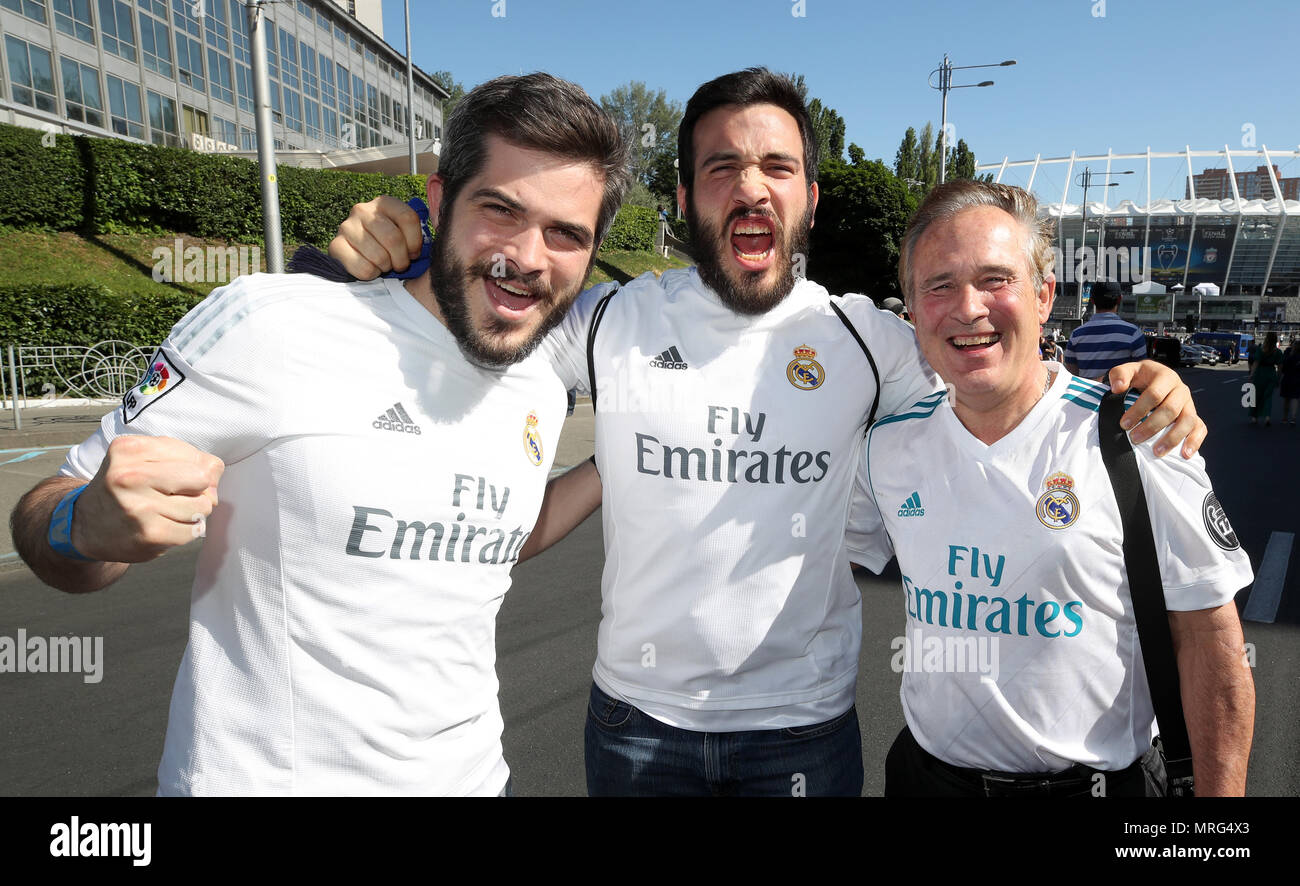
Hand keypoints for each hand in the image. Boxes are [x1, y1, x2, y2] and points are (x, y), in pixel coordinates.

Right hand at [71, 436, 223, 562]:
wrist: (86, 525)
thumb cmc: (124, 487)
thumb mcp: (145, 460)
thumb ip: (187, 458)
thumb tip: (215, 474)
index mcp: (130, 449)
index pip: (196, 456)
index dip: (195, 470)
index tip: (174, 478)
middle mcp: (130, 476)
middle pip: (202, 478)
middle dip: (199, 490)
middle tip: (177, 496)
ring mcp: (139, 507)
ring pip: (202, 506)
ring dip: (193, 512)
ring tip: (167, 512)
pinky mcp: (149, 534)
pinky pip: (193, 530)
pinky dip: (187, 531)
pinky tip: (165, 527)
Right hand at [327, 195, 423, 279]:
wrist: (357, 255)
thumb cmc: (388, 245)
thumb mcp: (405, 232)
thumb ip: (420, 229)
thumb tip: (443, 231)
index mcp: (384, 202)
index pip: (408, 217)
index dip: (415, 241)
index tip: (414, 253)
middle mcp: (363, 210)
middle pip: (393, 238)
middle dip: (401, 259)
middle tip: (399, 264)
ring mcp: (347, 226)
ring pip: (379, 256)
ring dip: (386, 267)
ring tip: (384, 264)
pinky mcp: (336, 245)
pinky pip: (363, 268)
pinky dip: (371, 274)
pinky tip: (370, 268)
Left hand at [1107, 360, 1205, 457]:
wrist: (1153, 379)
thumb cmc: (1139, 378)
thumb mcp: (1128, 370)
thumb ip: (1119, 375)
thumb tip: (1117, 387)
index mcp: (1165, 376)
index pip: (1154, 394)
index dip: (1139, 410)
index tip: (1124, 424)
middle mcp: (1180, 389)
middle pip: (1170, 409)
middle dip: (1152, 426)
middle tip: (1134, 438)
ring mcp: (1189, 403)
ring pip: (1187, 421)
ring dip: (1172, 438)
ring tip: (1156, 452)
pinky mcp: (1194, 416)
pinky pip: (1200, 428)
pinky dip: (1194, 441)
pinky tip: (1184, 455)